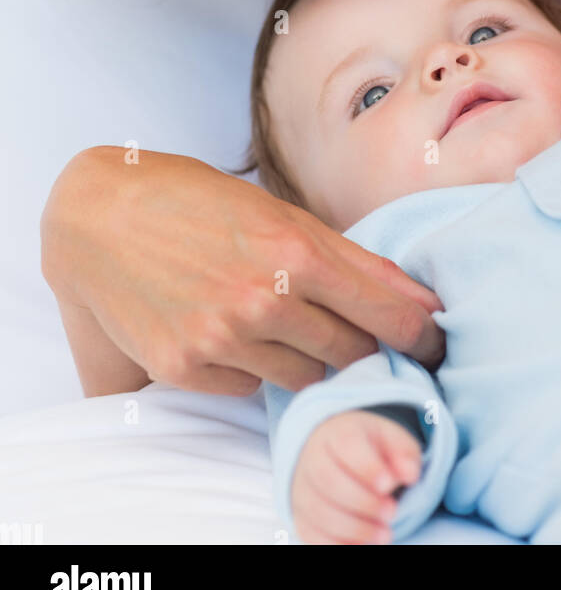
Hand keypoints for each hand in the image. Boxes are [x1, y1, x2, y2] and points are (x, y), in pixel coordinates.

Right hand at [42, 147, 443, 395]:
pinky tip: (228, 331)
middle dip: (361, 345)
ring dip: (305, 358)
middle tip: (354, 332)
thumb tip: (416, 297)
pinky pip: (249, 388)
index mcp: (294, 250)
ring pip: (304, 377)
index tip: (436, 342)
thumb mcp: (277, 213)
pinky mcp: (186, 368)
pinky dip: (251, 368)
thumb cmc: (192, 201)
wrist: (97, 216)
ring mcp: (222, 338)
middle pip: (351, 351)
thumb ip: (347, 258)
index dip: (421, 334)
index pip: (385, 311)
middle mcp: (262, 299)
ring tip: (276, 321)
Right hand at [291, 410, 421, 544]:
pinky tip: (365, 544)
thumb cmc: (369, 449)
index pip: (346, 444)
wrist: (335, 456)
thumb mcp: (392, 441)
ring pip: (318, 511)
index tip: (388, 485)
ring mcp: (302, 490)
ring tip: (385, 534)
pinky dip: (338, 544)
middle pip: (328, 480)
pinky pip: (311, 535)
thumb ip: (404, 453)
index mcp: (337, 432)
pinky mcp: (301, 518)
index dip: (367, 467)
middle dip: (362, 501)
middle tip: (392, 513)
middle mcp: (312, 458)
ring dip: (354, 528)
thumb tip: (410, 474)